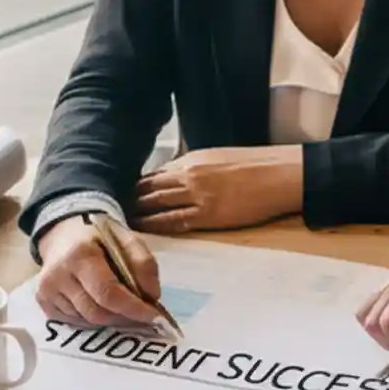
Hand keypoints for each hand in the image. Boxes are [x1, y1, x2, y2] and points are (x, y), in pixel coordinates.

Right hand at [36, 215, 160, 325]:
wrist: (63, 232)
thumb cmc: (98, 236)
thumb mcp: (126, 239)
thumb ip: (144, 264)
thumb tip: (151, 297)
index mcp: (80, 255)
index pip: (108, 293)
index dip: (132, 309)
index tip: (153, 317)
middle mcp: (58, 275)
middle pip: (97, 312)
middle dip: (123, 317)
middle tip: (140, 314)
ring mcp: (47, 290)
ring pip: (86, 320)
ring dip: (109, 318)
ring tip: (120, 306)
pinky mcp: (43, 301)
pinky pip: (74, 322)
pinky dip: (92, 318)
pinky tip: (98, 303)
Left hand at [133, 146, 301, 232]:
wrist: (280, 174)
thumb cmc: (255, 166)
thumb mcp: (217, 158)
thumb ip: (194, 168)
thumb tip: (174, 178)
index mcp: (191, 160)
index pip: (153, 174)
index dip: (134, 186)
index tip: (119, 196)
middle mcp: (189, 175)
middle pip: (148, 188)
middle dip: (127, 200)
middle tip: (108, 212)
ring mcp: (197, 195)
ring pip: (155, 204)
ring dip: (135, 213)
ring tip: (117, 223)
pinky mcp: (208, 214)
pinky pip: (174, 221)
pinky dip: (155, 225)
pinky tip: (142, 231)